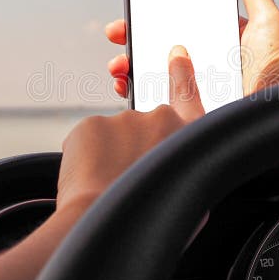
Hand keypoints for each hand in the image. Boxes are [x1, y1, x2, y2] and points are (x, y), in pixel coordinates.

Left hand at [57, 45, 203, 210]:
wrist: (104, 224)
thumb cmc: (149, 220)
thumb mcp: (191, 197)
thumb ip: (186, 168)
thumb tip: (176, 167)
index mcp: (189, 136)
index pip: (188, 93)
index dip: (182, 73)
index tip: (176, 54)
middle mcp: (159, 120)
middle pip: (144, 128)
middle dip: (133, 150)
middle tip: (127, 182)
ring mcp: (123, 119)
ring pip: (113, 136)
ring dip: (110, 158)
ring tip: (109, 188)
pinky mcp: (91, 123)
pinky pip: (89, 140)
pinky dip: (87, 159)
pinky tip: (91, 181)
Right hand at [106, 0, 278, 96]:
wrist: (277, 113)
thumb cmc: (276, 69)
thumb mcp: (266, 20)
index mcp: (211, 40)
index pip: (174, 23)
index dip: (150, 15)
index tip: (133, 6)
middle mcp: (198, 63)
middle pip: (154, 46)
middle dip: (129, 37)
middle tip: (117, 31)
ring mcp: (189, 88)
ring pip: (147, 72)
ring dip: (125, 64)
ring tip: (119, 64)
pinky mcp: (183, 111)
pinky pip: (150, 101)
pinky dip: (131, 92)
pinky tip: (125, 84)